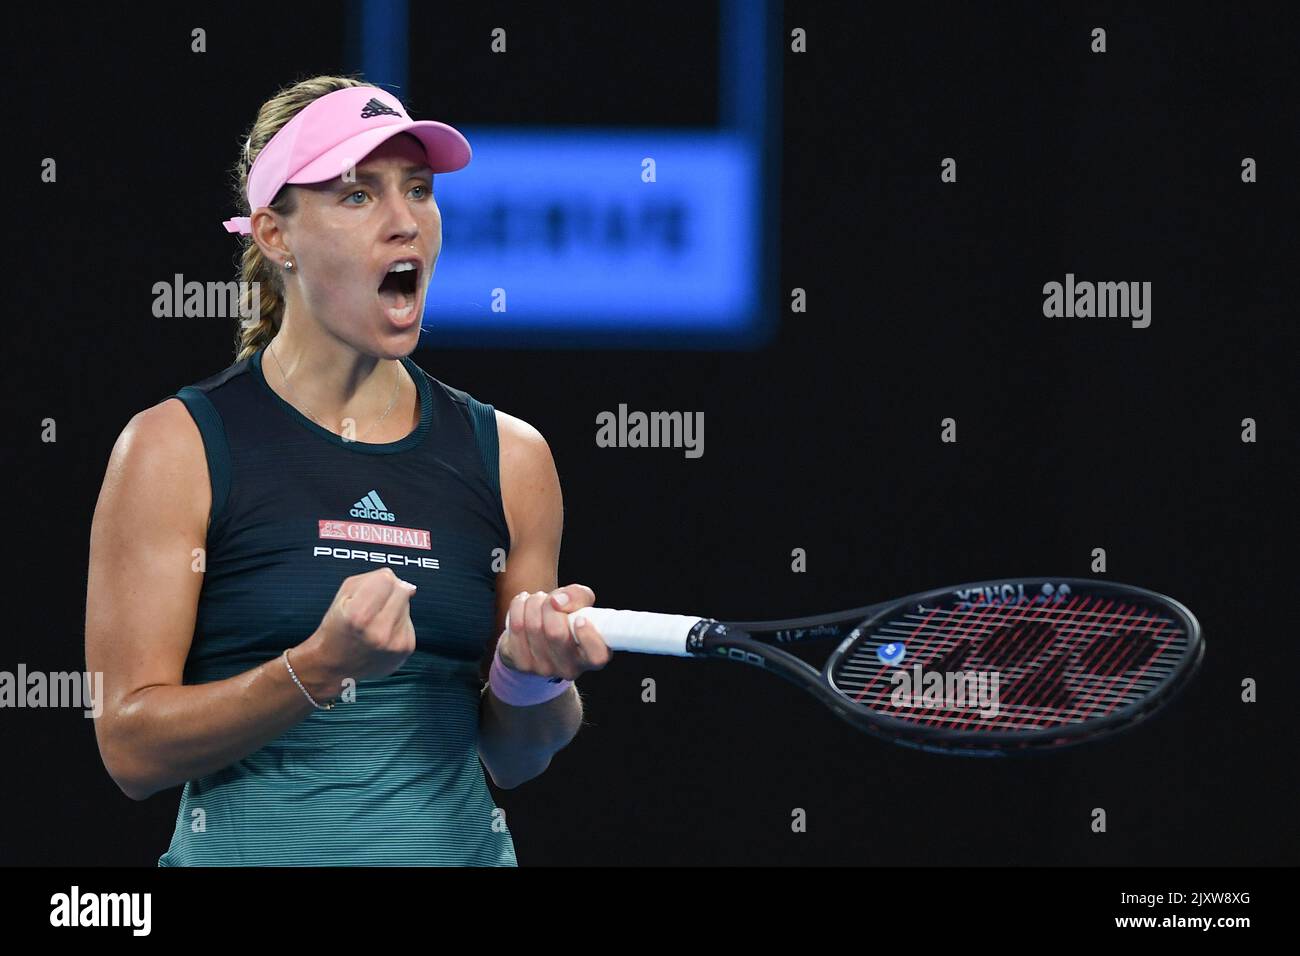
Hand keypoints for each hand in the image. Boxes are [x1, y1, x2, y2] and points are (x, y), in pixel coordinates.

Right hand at [299, 568, 417, 690]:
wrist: (334, 666)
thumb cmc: (336, 628)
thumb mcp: (343, 595)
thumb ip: (372, 579)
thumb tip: (404, 584)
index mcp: (358, 615)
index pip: (387, 579)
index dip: (378, 581)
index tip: (370, 590)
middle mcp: (379, 632)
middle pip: (402, 590)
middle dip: (389, 592)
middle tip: (373, 605)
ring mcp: (394, 643)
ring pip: (407, 605)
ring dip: (394, 608)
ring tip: (375, 622)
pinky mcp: (405, 649)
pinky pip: (409, 622)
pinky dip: (398, 623)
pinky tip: (383, 633)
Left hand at [499, 585, 610, 679]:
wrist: (539, 637)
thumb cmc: (566, 619)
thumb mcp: (581, 604)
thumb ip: (578, 596)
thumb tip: (558, 601)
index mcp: (591, 656)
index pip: (597, 656)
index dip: (588, 636)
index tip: (580, 618)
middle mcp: (570, 668)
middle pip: (556, 633)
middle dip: (550, 605)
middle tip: (552, 599)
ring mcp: (544, 668)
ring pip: (533, 627)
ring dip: (534, 603)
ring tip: (538, 600)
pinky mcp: (522, 664)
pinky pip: (517, 628)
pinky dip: (518, 607)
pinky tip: (523, 604)